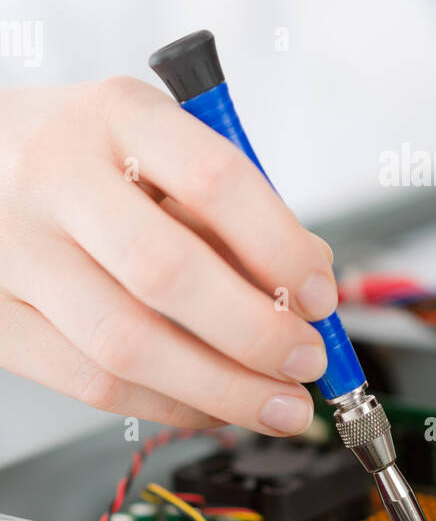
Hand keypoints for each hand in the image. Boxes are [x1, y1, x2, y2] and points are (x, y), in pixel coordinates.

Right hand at [0, 77, 338, 433]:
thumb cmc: (88, 153)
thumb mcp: (160, 141)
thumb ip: (232, 204)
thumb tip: (310, 278)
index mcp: (115, 114)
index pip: (213, 179)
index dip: (280, 248)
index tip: (321, 295)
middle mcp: (54, 176)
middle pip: (165, 271)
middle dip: (255, 332)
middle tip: (308, 361)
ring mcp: (15, 251)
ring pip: (125, 344)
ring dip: (220, 388)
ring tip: (277, 403)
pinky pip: (90, 383)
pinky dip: (167, 405)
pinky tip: (213, 405)